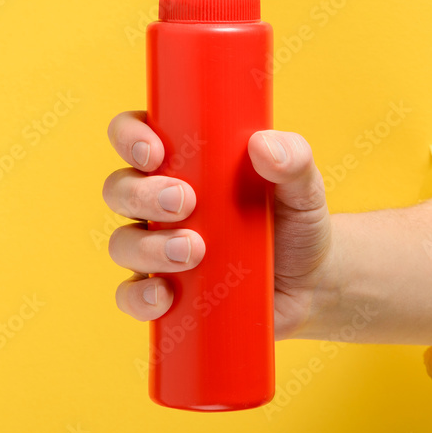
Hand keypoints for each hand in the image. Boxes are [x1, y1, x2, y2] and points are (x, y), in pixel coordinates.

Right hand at [103, 111, 334, 339]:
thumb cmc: (297, 222)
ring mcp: (159, 249)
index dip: (129, 136)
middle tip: (185, 202)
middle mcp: (160, 203)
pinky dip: (140, 296)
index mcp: (183, 162)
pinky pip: (131, 295)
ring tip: (193, 251)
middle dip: (142, 194)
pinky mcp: (166, 293)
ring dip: (147, 247)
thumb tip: (262, 146)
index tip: (153, 152)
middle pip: (119, 189)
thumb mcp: (303, 186)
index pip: (134, 135)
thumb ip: (293, 158)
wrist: (312, 284)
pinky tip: (166, 295)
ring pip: (122, 242)